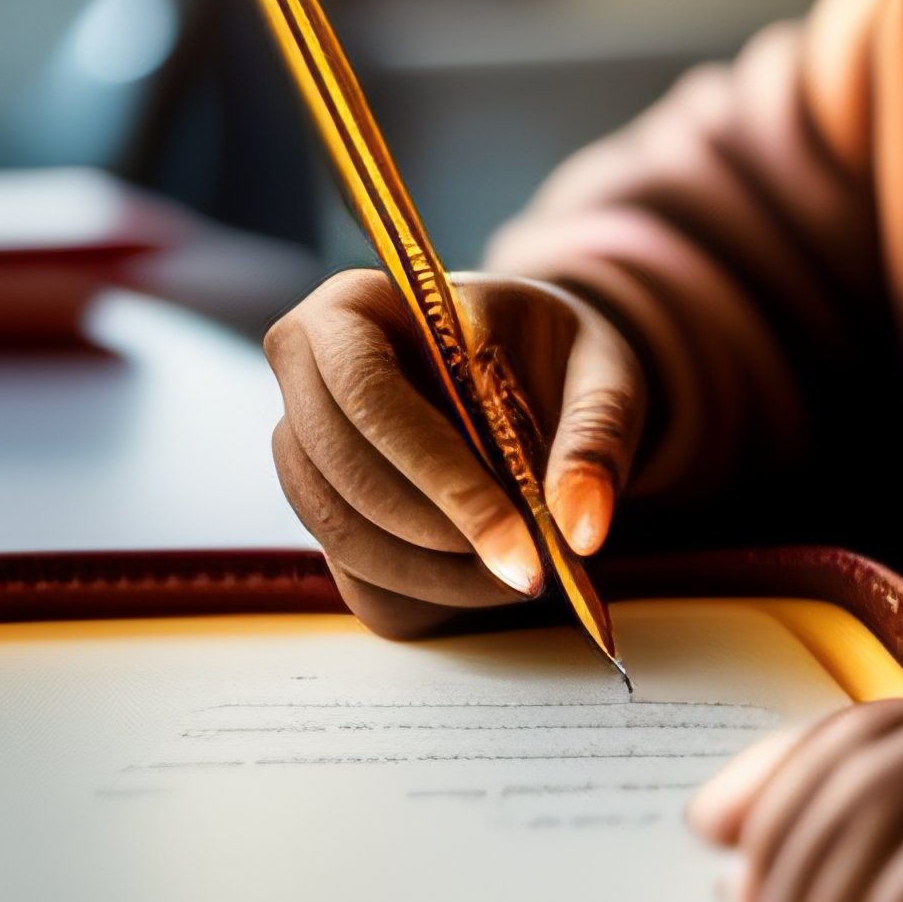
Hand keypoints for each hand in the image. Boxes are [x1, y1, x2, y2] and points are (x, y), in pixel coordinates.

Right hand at [264, 269, 645, 636]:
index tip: (522, 542)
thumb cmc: (557, 352)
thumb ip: (596, 435)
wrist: (534, 372)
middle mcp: (304, 374)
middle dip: (444, 535)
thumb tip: (581, 528)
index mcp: (354, 306)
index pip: (368, 391)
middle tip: (534, 570)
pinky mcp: (322, 514)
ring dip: (438, 576)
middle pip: (345, 475)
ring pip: (345, 538)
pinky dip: (428, 596)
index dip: (441, 475)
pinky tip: (490, 579)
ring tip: (522, 573)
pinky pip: (358, 580)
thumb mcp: (601, 371)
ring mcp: (301, 451)